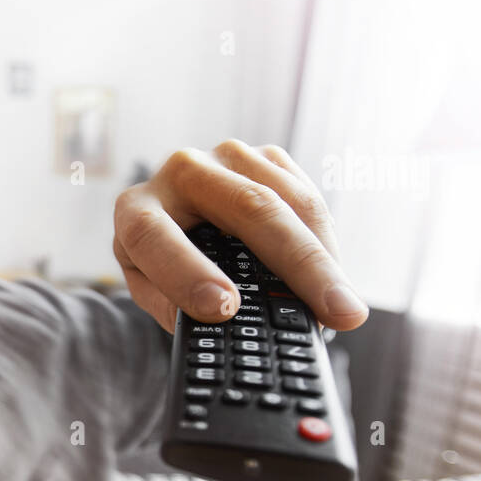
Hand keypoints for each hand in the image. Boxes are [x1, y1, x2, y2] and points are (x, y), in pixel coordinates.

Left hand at [112, 140, 368, 333]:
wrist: (173, 213)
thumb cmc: (159, 261)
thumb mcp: (151, 288)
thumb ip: (173, 307)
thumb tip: (221, 323)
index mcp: (135, 209)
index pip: (153, 235)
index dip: (186, 271)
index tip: (223, 308)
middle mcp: (180, 172)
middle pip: (247, 208)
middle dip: (297, 265)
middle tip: (332, 312)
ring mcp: (226, 157)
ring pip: (288, 199)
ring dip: (325, 256)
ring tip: (345, 306)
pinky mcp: (265, 156)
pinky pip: (306, 195)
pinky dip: (325, 241)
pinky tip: (333, 275)